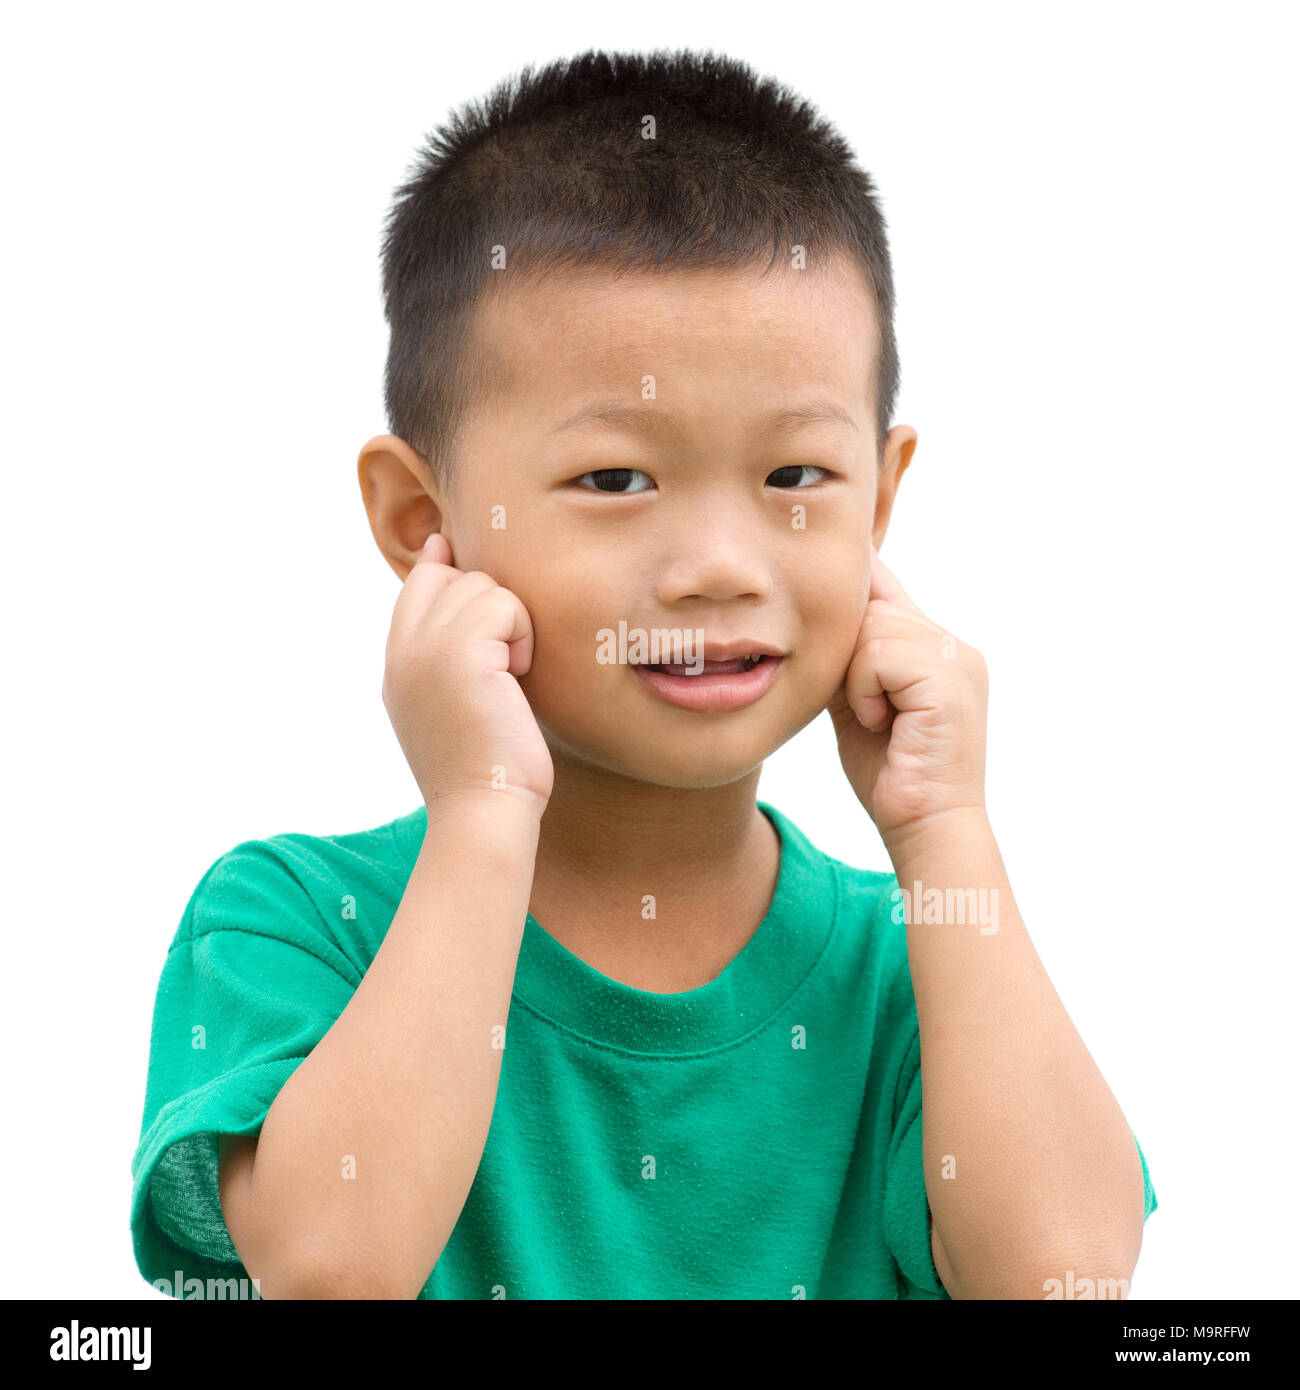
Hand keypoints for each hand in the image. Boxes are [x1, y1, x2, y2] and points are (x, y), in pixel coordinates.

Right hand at [381, 533, 553, 819]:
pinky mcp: (458, 649)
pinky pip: (504, 604)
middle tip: (505, 666)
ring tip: (511, 677)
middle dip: (492, 608)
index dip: (440, 564)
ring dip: (512, 626)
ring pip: (482, 585)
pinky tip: (518, 678)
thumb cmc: (488, 769)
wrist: (484, 809)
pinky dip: (523, 637)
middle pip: (453, 578)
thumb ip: (451, 655)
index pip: (417, 586)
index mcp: (399, 666)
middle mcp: (403, 651)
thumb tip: (468, 613)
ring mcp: (425, 647)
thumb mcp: (455, 705)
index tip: (448, 547)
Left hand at [826, 544, 987, 846]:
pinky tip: (884, 724)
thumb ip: (848, 660)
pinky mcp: (949, 677)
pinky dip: (866, 690)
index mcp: (937, 649)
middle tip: (868, 709)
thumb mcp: (858, 703)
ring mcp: (957, 658)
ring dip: (857, 678)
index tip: (827, 565)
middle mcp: (955, 645)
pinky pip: (878, 654)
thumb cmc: (890, 776)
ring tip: (879, 720)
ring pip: (872, 627)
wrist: (926, 828)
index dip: (855, 576)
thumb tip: (811, 618)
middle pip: (872, 604)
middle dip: (850, 653)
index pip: (886, 587)